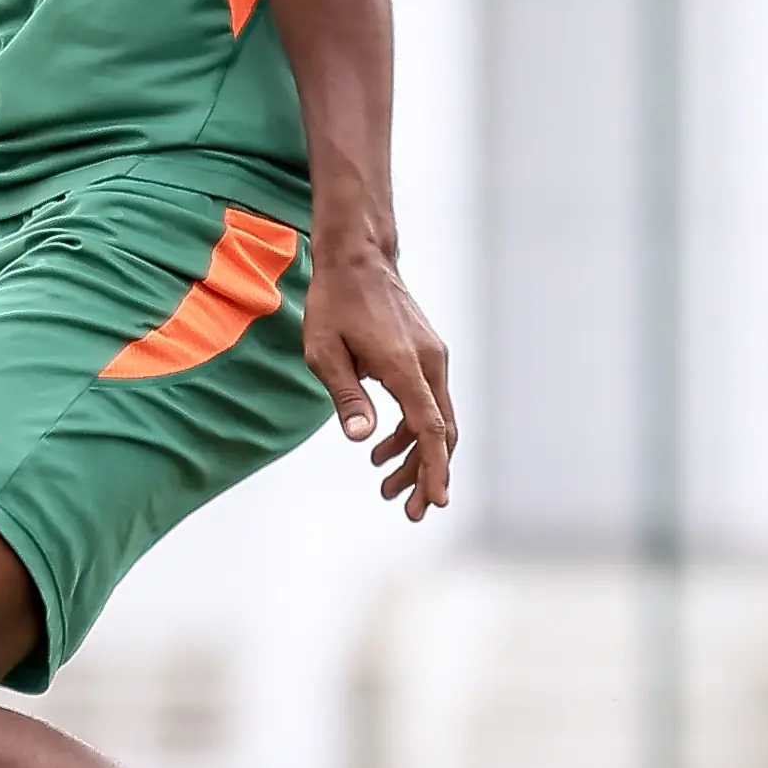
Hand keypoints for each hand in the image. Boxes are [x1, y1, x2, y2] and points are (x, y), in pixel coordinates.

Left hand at [307, 242, 457, 522]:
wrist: (358, 257)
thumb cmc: (335, 303)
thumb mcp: (325, 352)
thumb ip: (346, 395)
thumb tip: (359, 437)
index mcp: (405, 366)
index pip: (431, 428)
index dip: (435, 468)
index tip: (437, 500)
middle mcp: (429, 363)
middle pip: (442, 432)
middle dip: (428, 474)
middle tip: (410, 509)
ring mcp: (433, 357)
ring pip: (438, 419)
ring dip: (417, 455)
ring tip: (385, 483)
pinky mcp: (428, 354)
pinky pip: (430, 401)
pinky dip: (414, 429)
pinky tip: (382, 444)